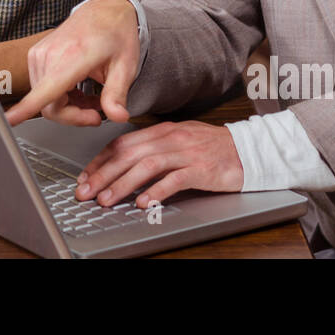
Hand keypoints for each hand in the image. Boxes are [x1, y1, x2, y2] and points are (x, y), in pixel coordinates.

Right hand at [3, 0, 140, 126]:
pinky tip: (77, 90)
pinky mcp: (35, 55)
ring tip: (90, 98)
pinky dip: (59, 96)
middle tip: (97, 113)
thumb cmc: (116, 34)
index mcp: (73, 56)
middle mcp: (50, 54)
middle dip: (72, 116)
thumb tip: (118, 116)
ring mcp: (39, 54)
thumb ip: (117, 94)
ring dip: (67, 107)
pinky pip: (41, 89)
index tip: (8, 120)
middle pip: (48, 105)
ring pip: (43, 100)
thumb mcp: (126, 66)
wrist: (104, 10)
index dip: (26, 109)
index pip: (46, 90)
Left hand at [75, 120, 243, 207]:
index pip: (123, 142)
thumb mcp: (178, 140)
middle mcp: (171, 138)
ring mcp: (186, 152)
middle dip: (104, 173)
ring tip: (107, 199)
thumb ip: (153, 148)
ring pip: (148, 165)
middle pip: (129, 154)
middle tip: (86, 191)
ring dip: (124, 183)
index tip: (86, 176)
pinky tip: (144, 203)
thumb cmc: (212, 148)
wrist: (248, 150)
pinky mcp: (201, 168)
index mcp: (162, 131)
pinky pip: (175, 179)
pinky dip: (157, 191)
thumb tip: (124, 161)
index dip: (101, 159)